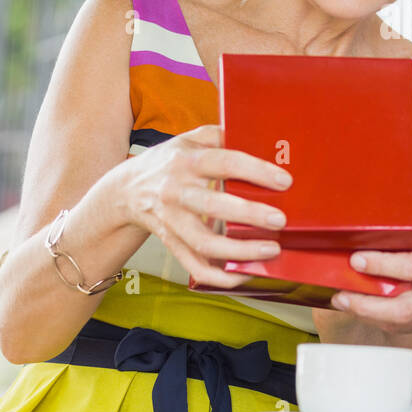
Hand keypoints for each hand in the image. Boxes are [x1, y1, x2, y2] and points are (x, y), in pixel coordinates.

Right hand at [113, 123, 290, 288]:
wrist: (126, 189)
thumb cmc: (169, 162)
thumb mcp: (191, 138)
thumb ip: (223, 135)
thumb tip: (260, 136)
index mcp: (187, 161)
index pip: (225, 163)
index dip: (256, 171)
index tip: (284, 181)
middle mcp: (177, 191)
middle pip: (213, 205)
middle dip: (250, 214)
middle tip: (280, 219)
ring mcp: (172, 221)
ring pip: (204, 243)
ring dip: (239, 251)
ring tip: (271, 250)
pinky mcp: (171, 243)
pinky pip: (195, 266)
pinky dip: (219, 277)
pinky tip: (244, 274)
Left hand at [328, 185, 411, 333]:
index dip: (381, 266)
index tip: (357, 260)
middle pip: (402, 309)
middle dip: (367, 306)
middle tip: (342, 295)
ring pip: (402, 324)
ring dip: (371, 317)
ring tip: (347, 303)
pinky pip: (409, 328)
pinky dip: (387, 321)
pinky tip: (370, 310)